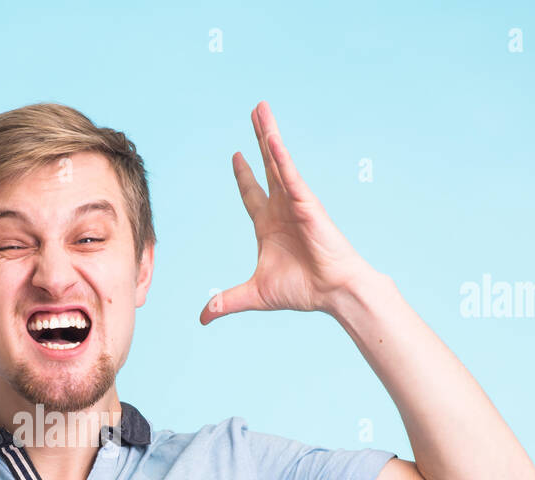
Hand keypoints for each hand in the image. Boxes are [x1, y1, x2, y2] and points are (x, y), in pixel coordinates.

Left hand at [200, 101, 373, 323]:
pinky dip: (281, 157)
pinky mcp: (308, 205)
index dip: (243, 175)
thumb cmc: (301, 290)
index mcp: (268, 225)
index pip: (252, 193)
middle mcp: (282, 209)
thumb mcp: (253, 295)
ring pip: (278, 162)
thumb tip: (202, 316)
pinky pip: (291, 176)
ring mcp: (295, 204)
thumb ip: (226, 301)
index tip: (236, 155)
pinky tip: (271, 139)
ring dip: (268, 135)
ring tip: (260, 109)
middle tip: (254, 113)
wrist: (332, 293)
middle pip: (266, 166)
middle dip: (259, 139)